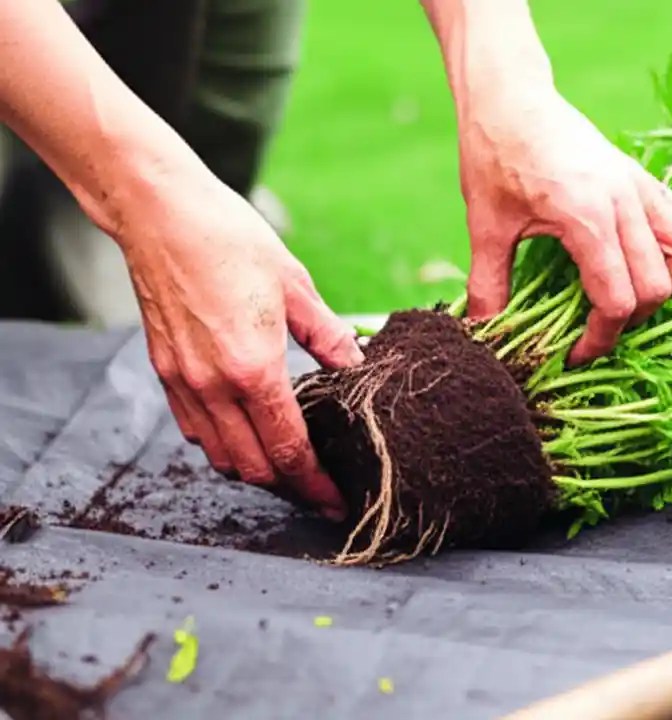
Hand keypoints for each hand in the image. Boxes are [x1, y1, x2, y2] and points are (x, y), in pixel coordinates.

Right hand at [115, 170, 361, 519]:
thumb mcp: (296, 286)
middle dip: (290, 487)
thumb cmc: (230, 240)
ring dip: (255, 470)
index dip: (315, 485)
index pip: (288, 450)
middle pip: (253, 467)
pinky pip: (194, 430)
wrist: (160, 214)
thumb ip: (329, 336)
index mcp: (253, 369)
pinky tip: (246, 432)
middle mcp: (213, 386)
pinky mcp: (164, 371)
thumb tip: (358, 367)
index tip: (337, 502)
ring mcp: (183, 382)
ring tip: (288, 466)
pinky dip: (222, 445)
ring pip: (220, 456)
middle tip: (320, 489)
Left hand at [456, 86, 671, 364]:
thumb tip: (484, 333)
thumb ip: (489, 282)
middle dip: (630, 319)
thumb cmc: (494, 154)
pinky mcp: (643, 178)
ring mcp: (640, 188)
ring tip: (629, 289)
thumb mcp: (485, 224)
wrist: (509, 94)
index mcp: (588, 218)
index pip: (618, 301)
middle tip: (594, 325)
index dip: (599, 340)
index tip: (574, 353)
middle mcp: (626, 203)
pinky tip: (643, 253)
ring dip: (667, 280)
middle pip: (659, 285)